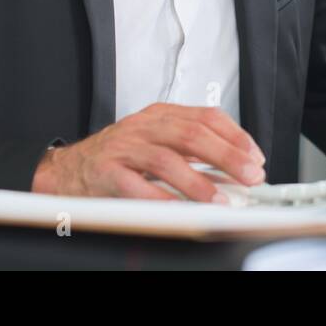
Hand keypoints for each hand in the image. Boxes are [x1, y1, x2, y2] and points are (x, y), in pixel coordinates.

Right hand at [30, 104, 264, 201]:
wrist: (70, 169)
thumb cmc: (119, 157)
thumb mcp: (158, 143)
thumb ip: (193, 152)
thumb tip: (235, 170)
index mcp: (161, 115)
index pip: (206, 116)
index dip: (235, 136)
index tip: (255, 157)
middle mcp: (144, 127)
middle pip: (191, 135)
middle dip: (226, 156)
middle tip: (249, 176)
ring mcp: (124, 148)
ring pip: (166, 159)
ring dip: (198, 182)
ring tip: (219, 199)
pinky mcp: (107, 171)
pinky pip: (135, 186)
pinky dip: (159, 199)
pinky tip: (178, 210)